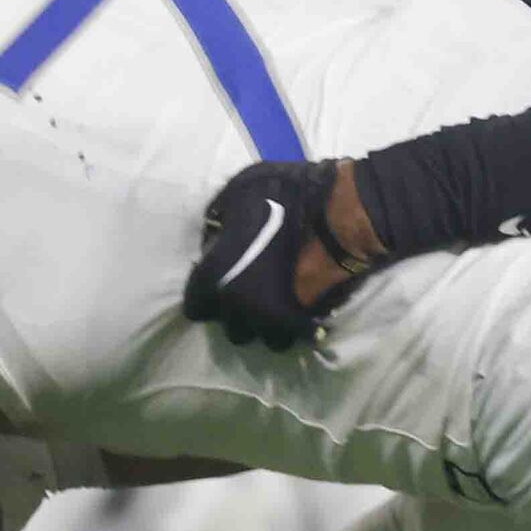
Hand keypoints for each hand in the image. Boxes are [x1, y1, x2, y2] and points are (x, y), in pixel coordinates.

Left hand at [185, 160, 370, 350]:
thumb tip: (214, 232)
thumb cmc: (284, 198)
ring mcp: (269, 319)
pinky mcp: (299, 323)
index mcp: (213, 276)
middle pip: (231, 328)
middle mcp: (236, 306)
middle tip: (250, 293)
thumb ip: (218, 219)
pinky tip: (299, 313)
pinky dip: (295, 329)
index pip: (194, 308)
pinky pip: (293, 337)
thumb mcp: (237, 190)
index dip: (204, 295)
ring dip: (267, 326)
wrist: (336, 218)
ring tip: (275, 307)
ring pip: (263, 339)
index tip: (217, 282)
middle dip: (238, 314)